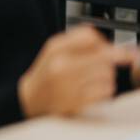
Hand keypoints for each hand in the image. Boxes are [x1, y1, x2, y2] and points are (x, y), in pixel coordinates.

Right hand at [18, 24, 136, 116]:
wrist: (31, 100)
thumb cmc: (46, 75)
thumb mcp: (53, 50)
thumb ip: (77, 40)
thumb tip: (106, 40)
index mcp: (55, 50)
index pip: (90, 37)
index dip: (102, 42)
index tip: (107, 49)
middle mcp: (62, 66)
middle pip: (104, 56)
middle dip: (107, 61)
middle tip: (98, 66)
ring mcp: (70, 86)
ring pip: (108, 74)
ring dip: (106, 77)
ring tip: (91, 80)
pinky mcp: (78, 103)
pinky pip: (106, 92)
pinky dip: (103, 92)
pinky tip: (91, 91)